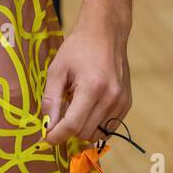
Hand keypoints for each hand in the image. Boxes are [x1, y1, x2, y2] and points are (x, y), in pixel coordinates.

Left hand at [42, 4, 132, 145]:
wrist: (105, 33)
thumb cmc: (78, 48)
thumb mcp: (57, 69)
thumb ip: (51, 99)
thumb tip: (47, 126)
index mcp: (92, 87)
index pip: (73, 125)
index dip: (56, 135)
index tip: (45, 139)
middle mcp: (111, 98)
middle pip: (85, 132)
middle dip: (68, 129)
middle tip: (60, 111)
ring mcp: (121, 102)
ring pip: (97, 133)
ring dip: (82, 127)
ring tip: (75, 104)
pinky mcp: (127, 104)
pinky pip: (108, 128)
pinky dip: (95, 124)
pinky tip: (88, 106)